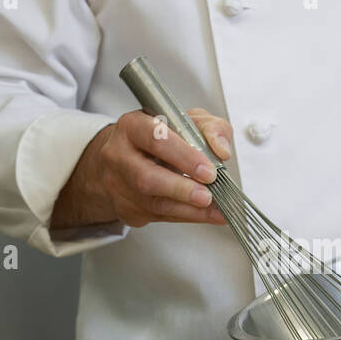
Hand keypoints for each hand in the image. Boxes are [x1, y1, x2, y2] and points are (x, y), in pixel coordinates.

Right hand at [50, 108, 232, 230]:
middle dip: (182, 189)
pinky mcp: (126, 208)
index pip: (157, 140)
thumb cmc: (159, 138)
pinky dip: (186, 216)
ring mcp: (119, 185)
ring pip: (154, 204)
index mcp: (133, 126)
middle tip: (208, 196)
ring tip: (215, 211)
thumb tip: (222, 150)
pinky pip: (158, 217)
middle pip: (148, 178)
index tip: (209, 171)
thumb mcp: (186, 121)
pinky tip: (204, 214)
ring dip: (188, 209)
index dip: (185, 157)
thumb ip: (209, 128)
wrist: (126, 159)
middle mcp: (120, 155)